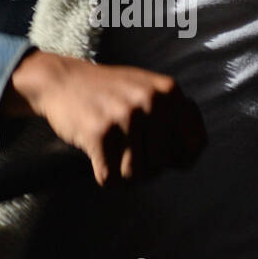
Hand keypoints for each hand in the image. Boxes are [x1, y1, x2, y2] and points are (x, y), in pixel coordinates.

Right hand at [4, 50, 207, 187]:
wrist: (62, 80)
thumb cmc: (110, 93)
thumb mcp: (150, 91)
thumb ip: (176, 116)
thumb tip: (194, 152)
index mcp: (169, 91)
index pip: (195, 145)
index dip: (179, 158)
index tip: (161, 152)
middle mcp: (150, 101)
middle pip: (162, 165)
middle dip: (146, 166)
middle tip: (128, 151)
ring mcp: (124, 116)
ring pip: (136, 175)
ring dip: (123, 173)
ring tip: (114, 154)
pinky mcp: (98, 132)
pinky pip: (110, 178)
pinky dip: (103, 176)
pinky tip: (98, 157)